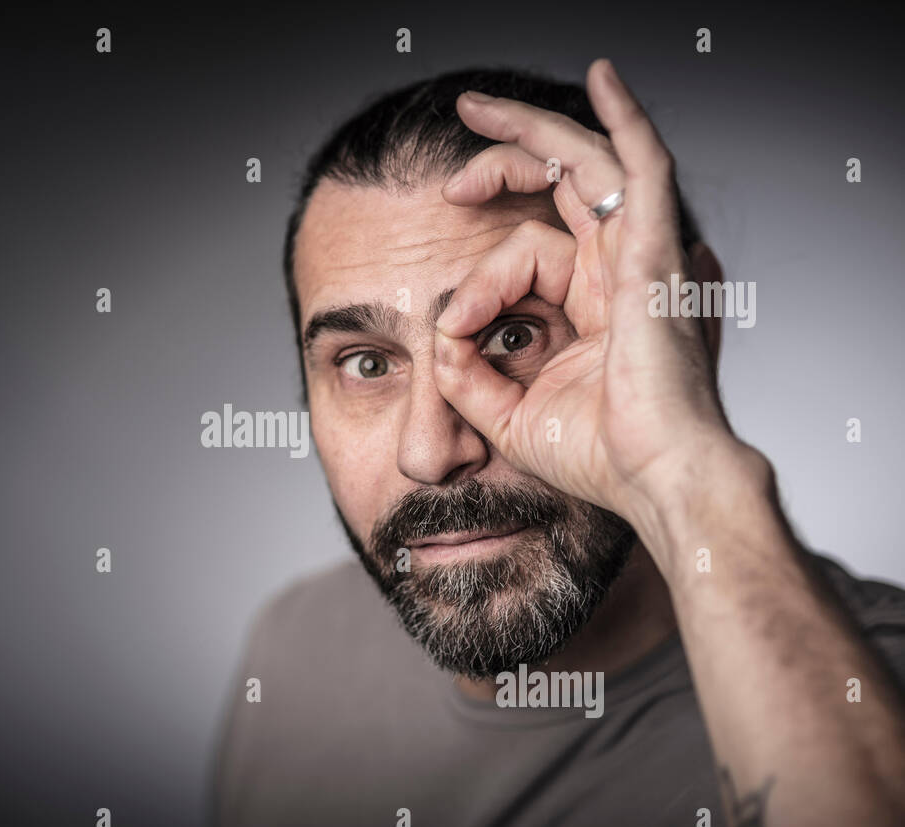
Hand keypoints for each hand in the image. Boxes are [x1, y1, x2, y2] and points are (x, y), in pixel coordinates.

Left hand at [433, 59, 755, 530]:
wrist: (653, 484)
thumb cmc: (598, 458)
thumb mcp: (505, 413)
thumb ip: (466, 372)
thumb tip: (437, 331)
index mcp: (592, 305)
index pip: (528, 249)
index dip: (475, 274)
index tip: (450, 327)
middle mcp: (619, 272)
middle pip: (562, 183)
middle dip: (504, 152)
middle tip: (453, 146)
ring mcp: (640, 258)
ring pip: (588, 164)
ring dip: (532, 129)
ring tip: (473, 111)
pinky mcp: (654, 257)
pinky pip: (643, 168)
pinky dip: (627, 119)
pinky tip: (601, 77)